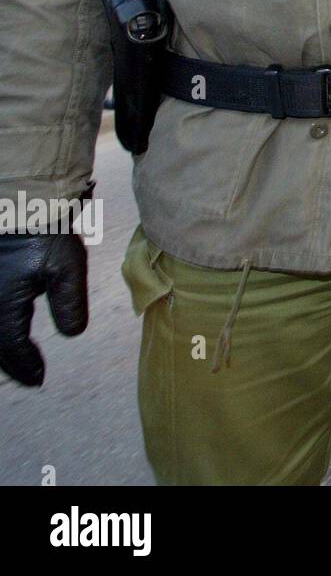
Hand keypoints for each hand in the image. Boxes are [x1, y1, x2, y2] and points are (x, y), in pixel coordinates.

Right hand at [0, 232, 87, 386]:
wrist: (19, 203)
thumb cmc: (44, 233)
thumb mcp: (66, 268)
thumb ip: (70, 304)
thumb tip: (72, 334)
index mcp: (2, 307)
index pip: (11, 347)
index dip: (26, 366)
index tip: (39, 379)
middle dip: (11, 364)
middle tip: (28, 377)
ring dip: (1, 350)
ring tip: (17, 361)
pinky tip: (7, 333)